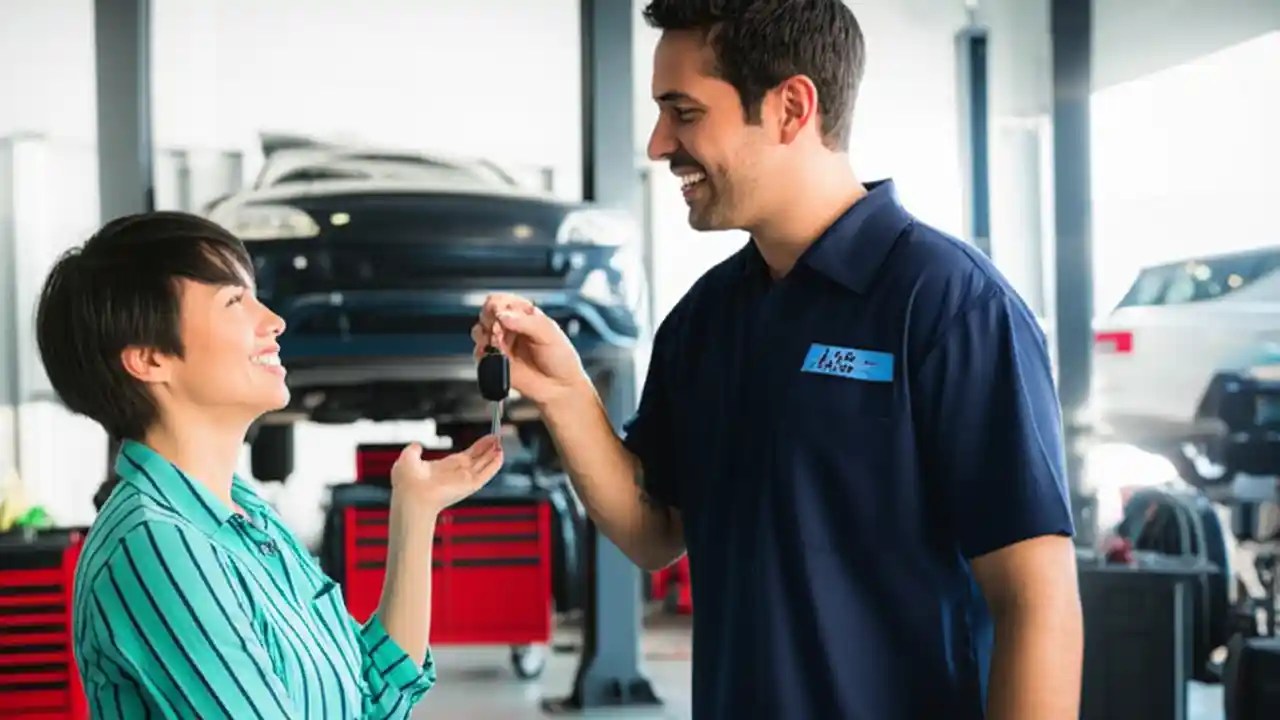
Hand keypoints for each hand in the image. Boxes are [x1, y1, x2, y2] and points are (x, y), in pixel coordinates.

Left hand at [389, 436, 503, 513]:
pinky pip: (485, 474)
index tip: (486, 439)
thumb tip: (417, 444)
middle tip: (498, 437)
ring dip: (493, 455)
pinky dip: (493, 465)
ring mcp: (464, 481)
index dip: (477, 447)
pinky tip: (501, 456)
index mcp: (443, 469)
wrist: (411, 496)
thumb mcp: (408, 458)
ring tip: (501, 444)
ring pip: (483, 465)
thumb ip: (414, 450)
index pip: (465, 456)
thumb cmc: (407, 482)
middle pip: (477, 460)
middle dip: (488, 449)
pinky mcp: (469, 485)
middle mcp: (456, 475)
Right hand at [471, 293, 591, 405]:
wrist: (560, 388)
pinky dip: (483, 352)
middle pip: (486, 313)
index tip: (500, 312)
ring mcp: (501, 345)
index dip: (497, 304)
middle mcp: (510, 328)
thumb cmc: (561, 360)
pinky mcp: (495, 362)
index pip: (502, 300)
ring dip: (485, 335)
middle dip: (490, 319)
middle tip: (499, 328)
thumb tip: (503, 315)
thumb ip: (526, 322)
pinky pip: (479, 353)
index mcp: (524, 315)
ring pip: (479, 331)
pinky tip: (496, 354)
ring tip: (499, 343)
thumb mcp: (549, 334)